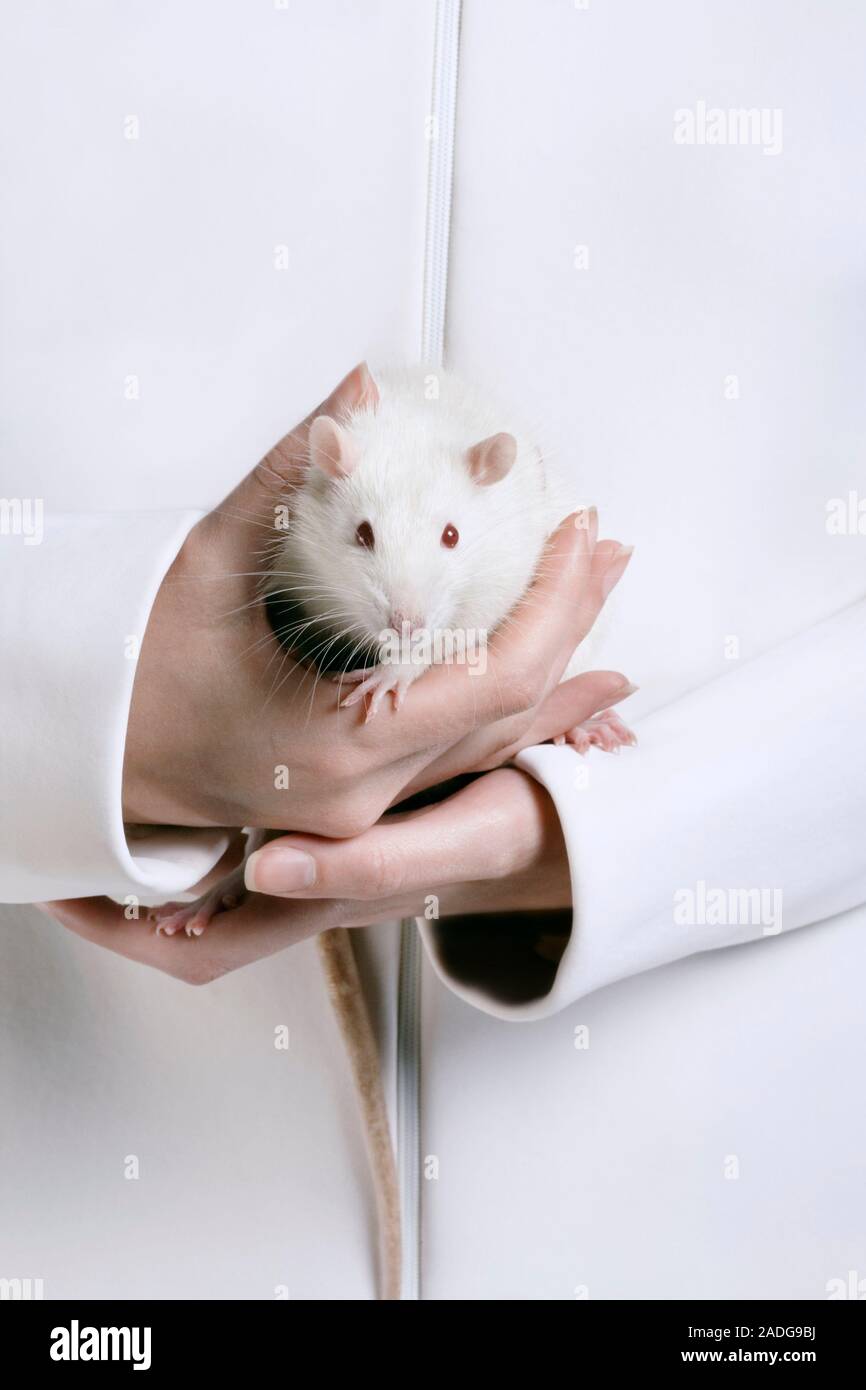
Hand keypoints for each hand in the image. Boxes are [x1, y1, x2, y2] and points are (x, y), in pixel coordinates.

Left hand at [44, 768, 572, 984]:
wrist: (563, 822)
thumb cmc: (513, 830)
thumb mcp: (457, 841)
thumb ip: (373, 862)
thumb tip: (273, 870)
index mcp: (328, 899)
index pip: (197, 942)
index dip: (121, 927)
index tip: (61, 886)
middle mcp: (310, 891)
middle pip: (183, 935)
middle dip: (112, 912)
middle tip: (54, 870)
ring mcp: (317, 868)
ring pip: (206, 898)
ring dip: (143, 880)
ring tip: (91, 838)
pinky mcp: (331, 838)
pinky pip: (240, 858)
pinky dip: (191, 845)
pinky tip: (171, 811)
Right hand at [122, 361, 634, 839]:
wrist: (90, 757)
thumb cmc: (132, 674)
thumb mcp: (212, 561)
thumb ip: (292, 473)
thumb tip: (355, 387)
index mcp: (337, 747)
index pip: (494, 679)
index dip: (553, 602)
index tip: (578, 530)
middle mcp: (364, 796)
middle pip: (511, 713)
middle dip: (571, 622)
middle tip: (606, 548)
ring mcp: (367, 810)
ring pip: (492, 741)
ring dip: (552, 663)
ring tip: (593, 591)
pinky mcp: (362, 799)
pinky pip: (458, 752)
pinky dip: (508, 699)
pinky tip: (544, 666)